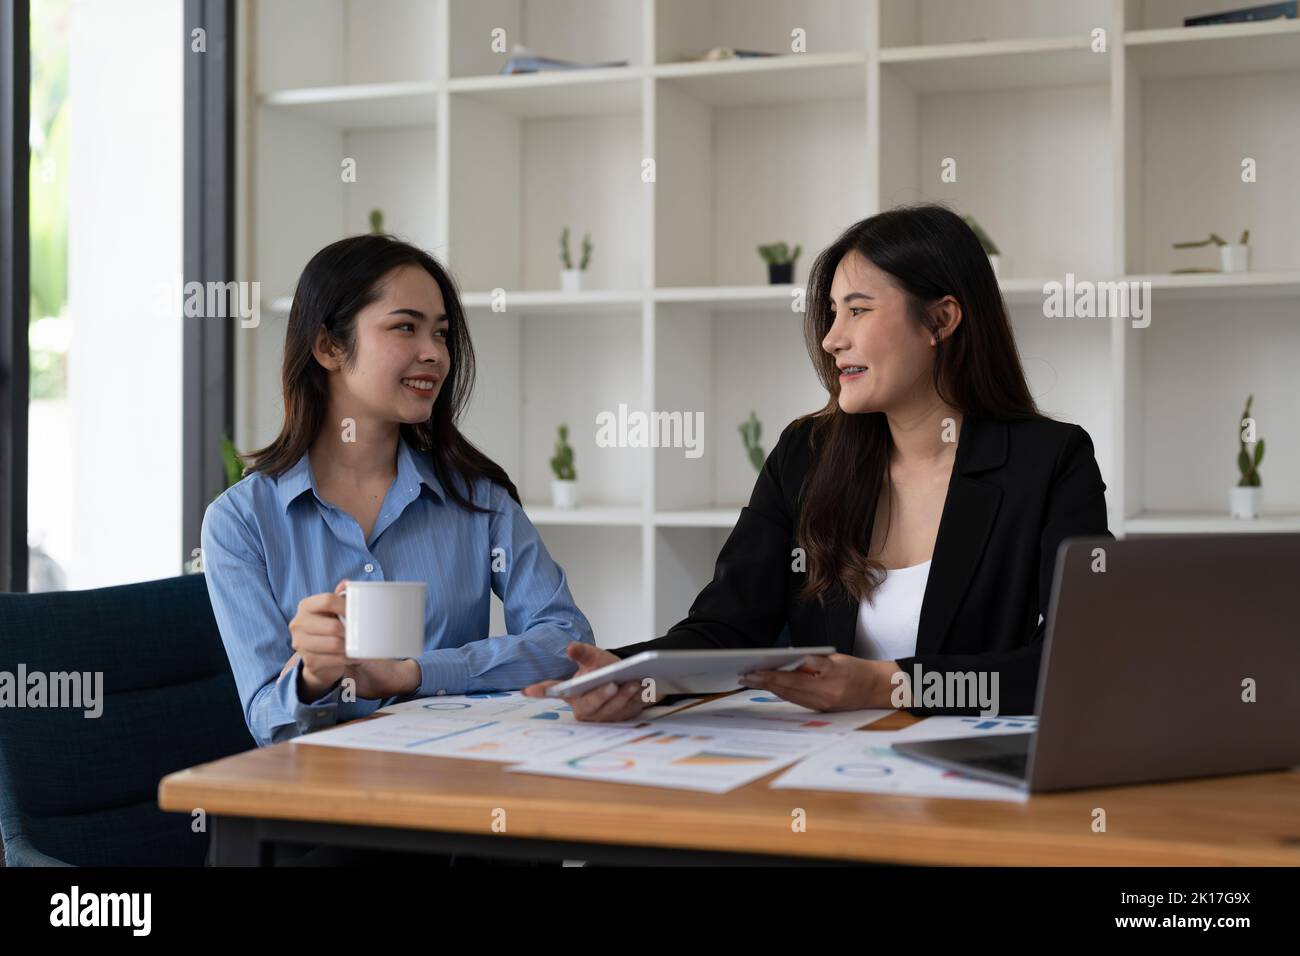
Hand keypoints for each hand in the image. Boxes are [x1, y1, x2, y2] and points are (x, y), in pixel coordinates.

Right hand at [287, 579, 420, 701]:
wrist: (318, 657)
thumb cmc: (329, 627)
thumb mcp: (333, 610)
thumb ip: (340, 596)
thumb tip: (347, 583)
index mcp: (305, 606)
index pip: (327, 601)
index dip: (345, 605)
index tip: (359, 612)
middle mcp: (298, 624)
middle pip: (332, 626)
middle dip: (350, 631)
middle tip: (361, 633)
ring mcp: (301, 644)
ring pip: (334, 645)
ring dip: (351, 647)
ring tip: (359, 645)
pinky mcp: (309, 662)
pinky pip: (335, 660)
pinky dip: (348, 658)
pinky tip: (353, 656)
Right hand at [522, 642, 648, 721]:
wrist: (628, 677)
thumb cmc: (604, 668)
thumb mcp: (594, 657)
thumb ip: (583, 652)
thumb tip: (570, 647)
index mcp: (572, 691)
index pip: (553, 690)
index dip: (540, 690)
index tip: (527, 690)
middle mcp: (583, 707)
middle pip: (588, 705)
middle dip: (601, 696)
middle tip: (612, 685)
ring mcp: (600, 716)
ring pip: (609, 711)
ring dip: (622, 697)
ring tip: (633, 683)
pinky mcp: (617, 719)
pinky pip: (624, 713)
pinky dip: (633, 701)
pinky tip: (640, 689)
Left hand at [739, 654, 900, 710]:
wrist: (876, 688)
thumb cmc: (856, 669)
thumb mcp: (835, 659)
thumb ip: (812, 661)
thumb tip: (788, 660)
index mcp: (829, 679)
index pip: (793, 678)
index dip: (772, 675)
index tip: (755, 671)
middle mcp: (824, 696)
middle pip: (788, 690)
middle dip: (765, 683)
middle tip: (746, 676)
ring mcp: (822, 705)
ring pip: (790, 697)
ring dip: (770, 689)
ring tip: (753, 681)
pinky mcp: (821, 710)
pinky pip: (797, 701)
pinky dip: (782, 693)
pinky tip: (771, 687)